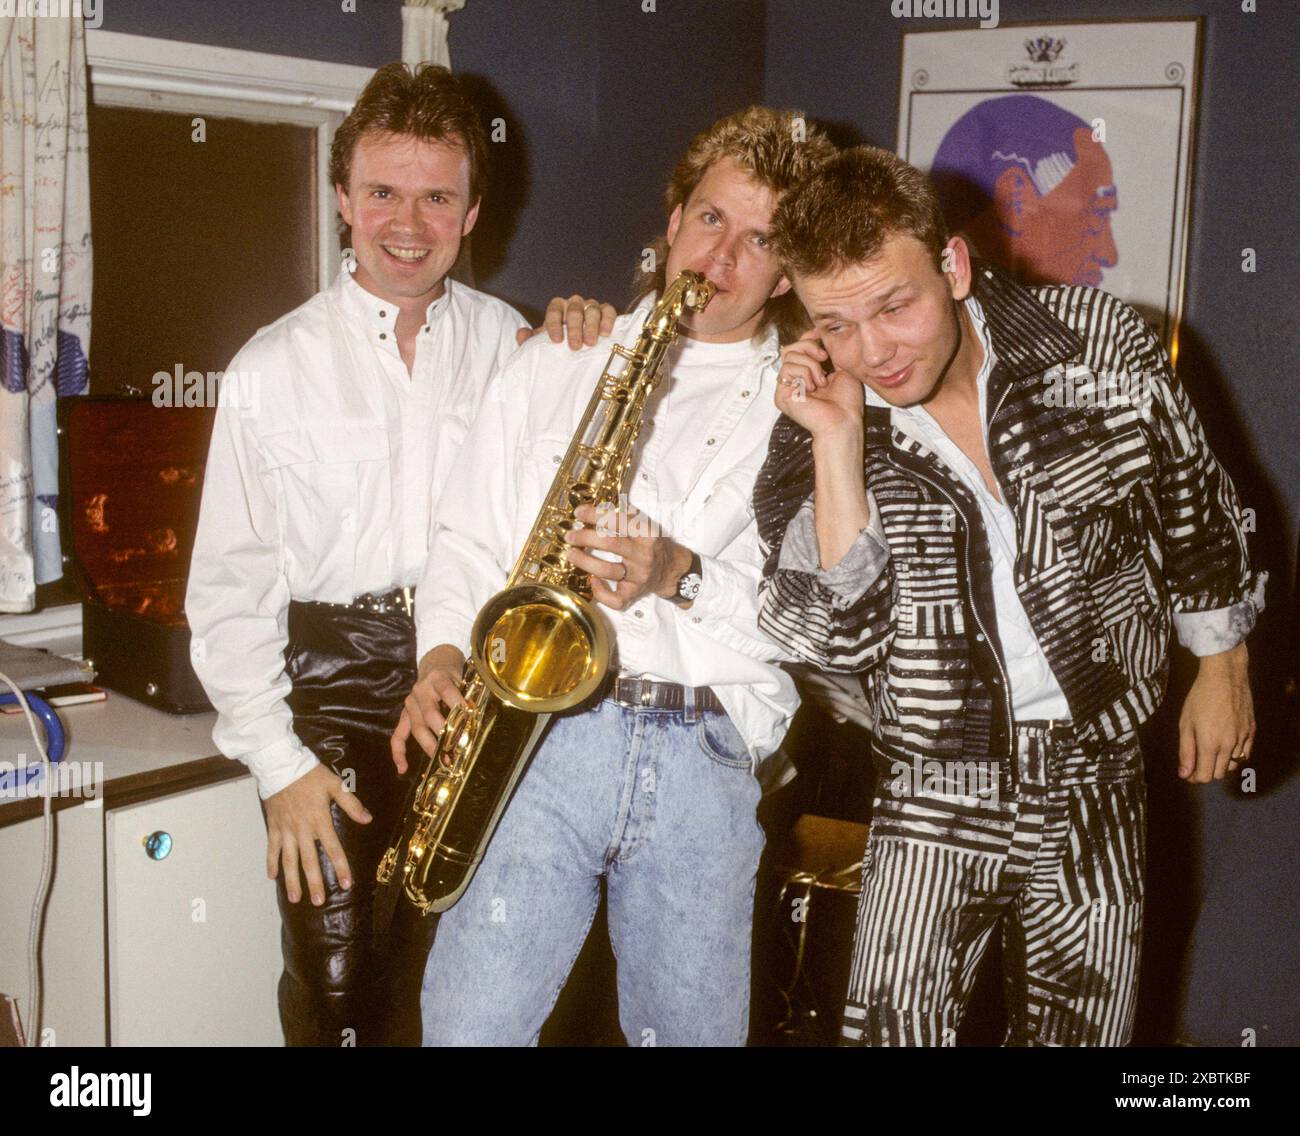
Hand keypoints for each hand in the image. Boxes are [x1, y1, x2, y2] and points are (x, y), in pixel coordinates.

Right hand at [264, 765, 371, 904]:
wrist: (281, 766)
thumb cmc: (311, 775)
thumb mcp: (336, 785)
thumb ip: (352, 804)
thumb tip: (368, 819)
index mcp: (320, 821)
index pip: (333, 849)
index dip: (340, 867)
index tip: (345, 884)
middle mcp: (302, 830)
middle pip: (310, 861)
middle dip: (315, 883)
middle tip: (318, 901)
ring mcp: (286, 830)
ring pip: (289, 860)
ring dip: (292, 880)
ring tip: (295, 898)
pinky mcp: (273, 827)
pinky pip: (271, 848)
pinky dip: (271, 863)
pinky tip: (272, 877)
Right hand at [391, 644, 467, 770]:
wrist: (434, 663)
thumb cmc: (452, 674)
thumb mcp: (462, 677)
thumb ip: (467, 694)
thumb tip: (478, 717)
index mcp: (437, 678)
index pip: (447, 691)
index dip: (457, 703)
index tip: (470, 716)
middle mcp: (421, 691)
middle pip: (430, 714)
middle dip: (444, 732)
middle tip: (456, 748)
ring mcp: (411, 704)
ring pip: (417, 727)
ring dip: (429, 745)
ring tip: (442, 760)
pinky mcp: (405, 714)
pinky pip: (398, 735)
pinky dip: (399, 752)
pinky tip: (402, 767)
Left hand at [515, 295, 616, 349]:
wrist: (581, 344)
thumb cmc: (562, 342)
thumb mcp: (545, 342)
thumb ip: (532, 340)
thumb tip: (521, 336)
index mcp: (558, 307)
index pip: (554, 310)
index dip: (554, 324)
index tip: (556, 340)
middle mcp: (574, 303)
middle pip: (574, 310)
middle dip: (574, 328)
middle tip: (575, 346)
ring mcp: (591, 305)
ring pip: (592, 309)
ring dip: (591, 326)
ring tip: (590, 343)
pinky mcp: (606, 311)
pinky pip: (608, 310)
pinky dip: (607, 320)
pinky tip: (605, 333)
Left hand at [563, 501, 688, 611]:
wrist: (672, 570)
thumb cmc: (653, 545)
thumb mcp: (645, 526)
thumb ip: (624, 517)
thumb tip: (594, 509)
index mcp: (647, 535)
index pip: (619, 520)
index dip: (595, 515)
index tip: (578, 513)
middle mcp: (644, 555)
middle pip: (610, 544)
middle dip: (585, 538)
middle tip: (570, 535)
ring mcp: (639, 576)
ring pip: (607, 570)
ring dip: (585, 562)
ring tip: (572, 554)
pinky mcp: (634, 593)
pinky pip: (615, 598)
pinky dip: (600, 591)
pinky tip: (593, 580)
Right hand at [775, 330, 864, 438]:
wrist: (843, 420)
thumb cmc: (846, 401)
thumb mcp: (840, 368)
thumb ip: (827, 352)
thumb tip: (817, 332)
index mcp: (807, 374)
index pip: (798, 349)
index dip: (807, 338)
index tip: (818, 334)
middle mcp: (794, 380)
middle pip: (790, 348)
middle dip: (809, 347)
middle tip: (824, 358)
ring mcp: (787, 388)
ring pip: (789, 356)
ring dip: (810, 365)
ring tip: (821, 382)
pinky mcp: (781, 395)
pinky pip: (787, 369)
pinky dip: (804, 374)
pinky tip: (812, 389)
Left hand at [1178, 642, 1254, 782]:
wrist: (1225, 677)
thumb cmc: (1200, 698)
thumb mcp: (1185, 723)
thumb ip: (1186, 751)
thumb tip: (1184, 773)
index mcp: (1210, 744)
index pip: (1205, 775)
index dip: (1194, 778)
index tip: (1187, 772)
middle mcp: (1229, 745)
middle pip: (1219, 773)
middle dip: (1206, 771)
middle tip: (1195, 761)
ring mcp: (1243, 739)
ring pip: (1233, 765)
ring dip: (1220, 764)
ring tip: (1209, 751)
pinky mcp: (1252, 732)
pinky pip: (1245, 754)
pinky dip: (1234, 755)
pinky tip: (1225, 745)